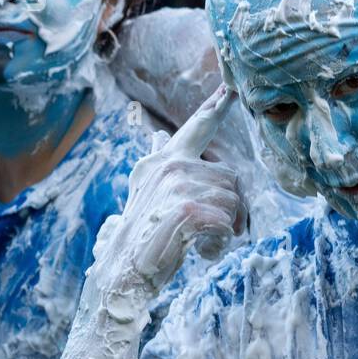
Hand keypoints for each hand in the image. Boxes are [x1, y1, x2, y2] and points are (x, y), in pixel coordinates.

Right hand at [89, 87, 246, 321]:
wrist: (123, 270)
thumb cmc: (143, 231)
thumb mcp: (148, 190)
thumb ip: (160, 160)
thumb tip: (159, 135)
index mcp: (164, 160)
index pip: (196, 128)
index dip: (217, 107)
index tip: (232, 88)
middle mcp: (170, 166)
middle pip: (231, 178)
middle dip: (230, 207)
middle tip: (212, 229)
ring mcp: (177, 186)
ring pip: (233, 201)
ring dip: (226, 228)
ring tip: (199, 240)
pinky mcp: (187, 210)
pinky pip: (227, 223)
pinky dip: (220, 243)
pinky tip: (200, 251)